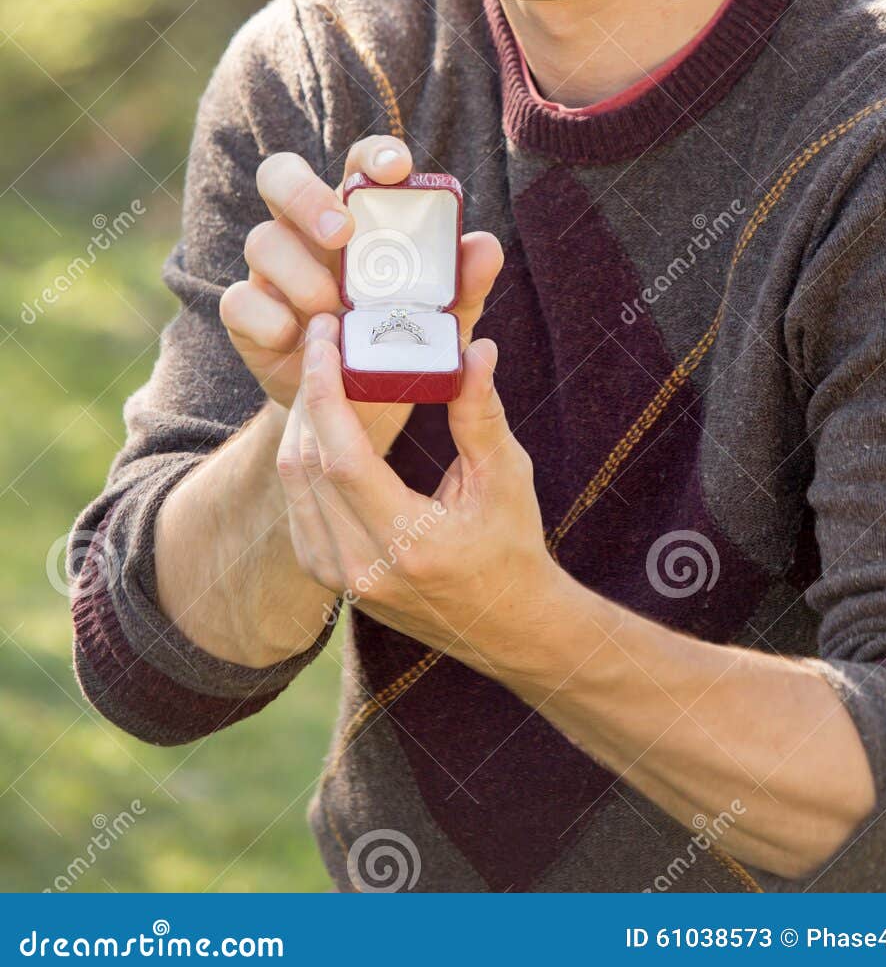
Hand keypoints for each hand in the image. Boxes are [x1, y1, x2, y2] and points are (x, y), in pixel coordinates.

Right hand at [220, 136, 502, 455]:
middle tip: (343, 232)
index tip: (396, 169)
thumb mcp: (442, 316)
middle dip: (307, 196)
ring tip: (331, 308)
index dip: (372, 153)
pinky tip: (298, 337)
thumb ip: (463, 283)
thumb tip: (486, 247)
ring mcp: (272, 270)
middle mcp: (306, 231)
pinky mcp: (248, 314)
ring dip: (297, 272)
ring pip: (261, 241)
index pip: (357, 164)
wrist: (357, 409)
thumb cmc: (400, 340)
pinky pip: (238, 300)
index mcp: (358, 215)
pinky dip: (267, 317)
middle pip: (280, 176)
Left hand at [277, 313, 562, 677]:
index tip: (324, 340)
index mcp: (407, 541)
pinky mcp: (329, 577)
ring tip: (323, 371)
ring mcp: (339, 577)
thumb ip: (481, 413)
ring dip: (302, 420)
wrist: (506, 626)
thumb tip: (478, 348)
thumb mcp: (505, 478)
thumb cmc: (511, 547)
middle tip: (323, 340)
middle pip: (307, 464)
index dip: (325, 391)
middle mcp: (362, 565)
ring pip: (293, 482)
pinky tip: (322, 421)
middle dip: (310, 392)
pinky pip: (297, 505)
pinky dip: (303, 456)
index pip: (342, 458)